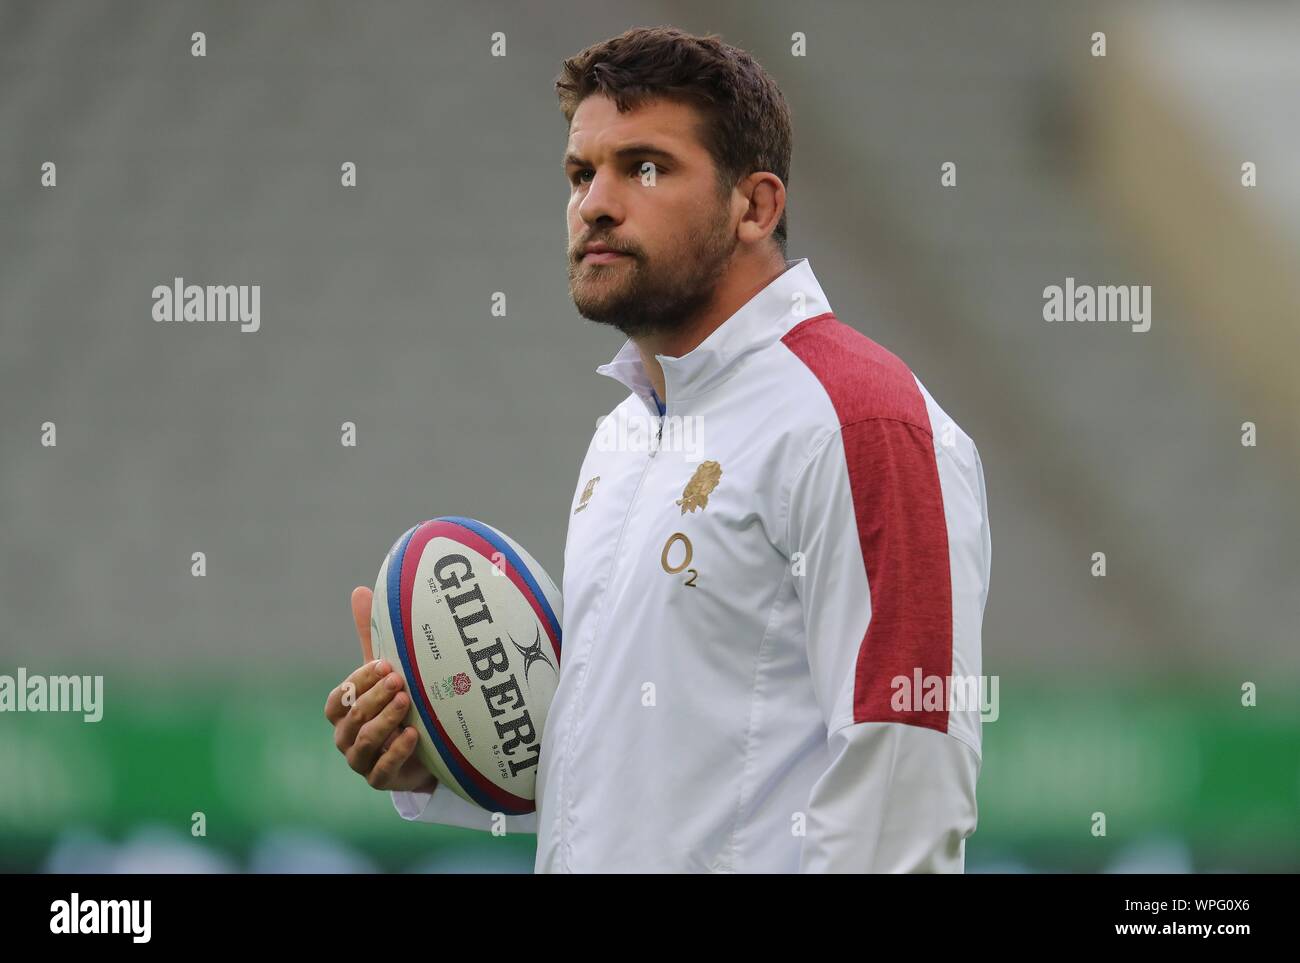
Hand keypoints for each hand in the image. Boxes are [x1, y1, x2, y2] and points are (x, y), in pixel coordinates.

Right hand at [323, 586, 438, 793]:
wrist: (426, 747)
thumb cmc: (400, 702)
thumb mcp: (388, 670)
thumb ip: (372, 637)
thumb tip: (360, 590)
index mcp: (344, 711)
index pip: (341, 696)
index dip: (359, 681)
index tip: (385, 663)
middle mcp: (346, 736)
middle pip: (351, 718)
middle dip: (374, 698)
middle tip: (399, 680)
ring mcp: (361, 761)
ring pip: (364, 742)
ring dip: (384, 721)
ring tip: (406, 702)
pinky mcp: (380, 780)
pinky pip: (381, 770)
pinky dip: (396, 753)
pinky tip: (412, 735)